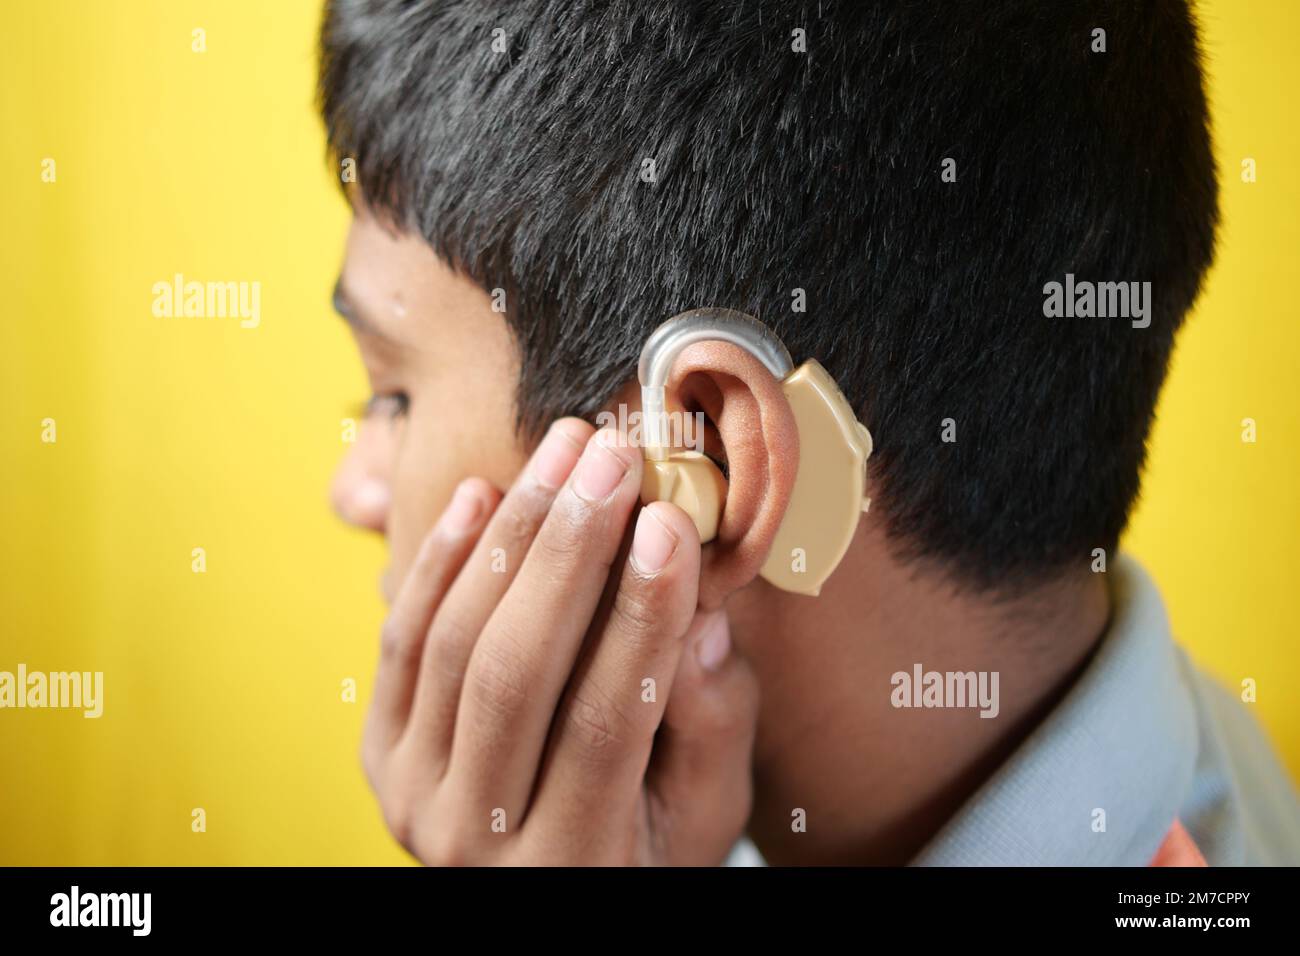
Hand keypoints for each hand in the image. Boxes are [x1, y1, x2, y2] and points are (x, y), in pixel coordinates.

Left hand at [360, 419, 759, 864]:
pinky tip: (481, 492)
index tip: (671, 521)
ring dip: (513, 533)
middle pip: (516, 672)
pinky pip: (401, 642)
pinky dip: (440, 560)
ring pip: (455, 643)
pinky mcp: (379, 751)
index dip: (640, 616)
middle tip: (614, 458)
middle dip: (569, 551)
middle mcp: (473, 841)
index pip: (607, 722)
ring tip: (567, 450)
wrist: (542, 892)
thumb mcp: (707, 810)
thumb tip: (697, 617)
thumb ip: (711, 724)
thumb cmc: (649, 848)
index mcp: (574, 866)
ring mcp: (411, 794)